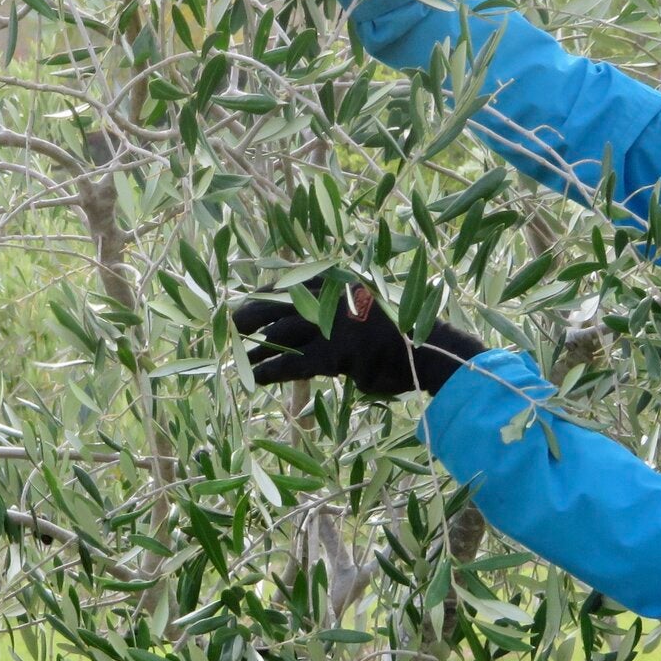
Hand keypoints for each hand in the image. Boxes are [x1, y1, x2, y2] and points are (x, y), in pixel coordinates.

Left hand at [233, 281, 486, 398]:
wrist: (431, 352)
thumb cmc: (400, 334)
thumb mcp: (366, 308)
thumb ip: (336, 308)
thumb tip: (301, 323)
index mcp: (339, 280)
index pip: (289, 283)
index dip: (262, 296)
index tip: (244, 305)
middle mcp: (333, 296)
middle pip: (277, 304)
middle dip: (248, 317)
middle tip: (229, 330)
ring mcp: (336, 324)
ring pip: (279, 333)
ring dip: (254, 348)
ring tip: (238, 361)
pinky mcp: (338, 354)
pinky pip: (294, 363)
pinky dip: (271, 371)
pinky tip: (257, 379)